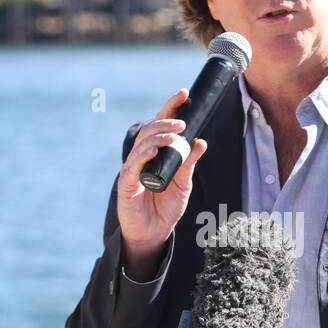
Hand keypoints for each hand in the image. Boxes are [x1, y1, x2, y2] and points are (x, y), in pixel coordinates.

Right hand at [117, 88, 207, 278]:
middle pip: (150, 131)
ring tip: (175, 136)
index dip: (171, 108)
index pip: (161, 125)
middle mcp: (142, 157)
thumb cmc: (166, 208)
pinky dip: (144, 156)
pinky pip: (133, 166)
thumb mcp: (184, 184)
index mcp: (155, 153)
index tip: (184, 93)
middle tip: (183, 122)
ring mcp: (132, 169)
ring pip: (142, 145)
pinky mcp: (126, 184)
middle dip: (166, 121)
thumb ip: (189, 163)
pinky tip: (154, 151)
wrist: (154, 233)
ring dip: (159, 137)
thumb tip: (201, 142)